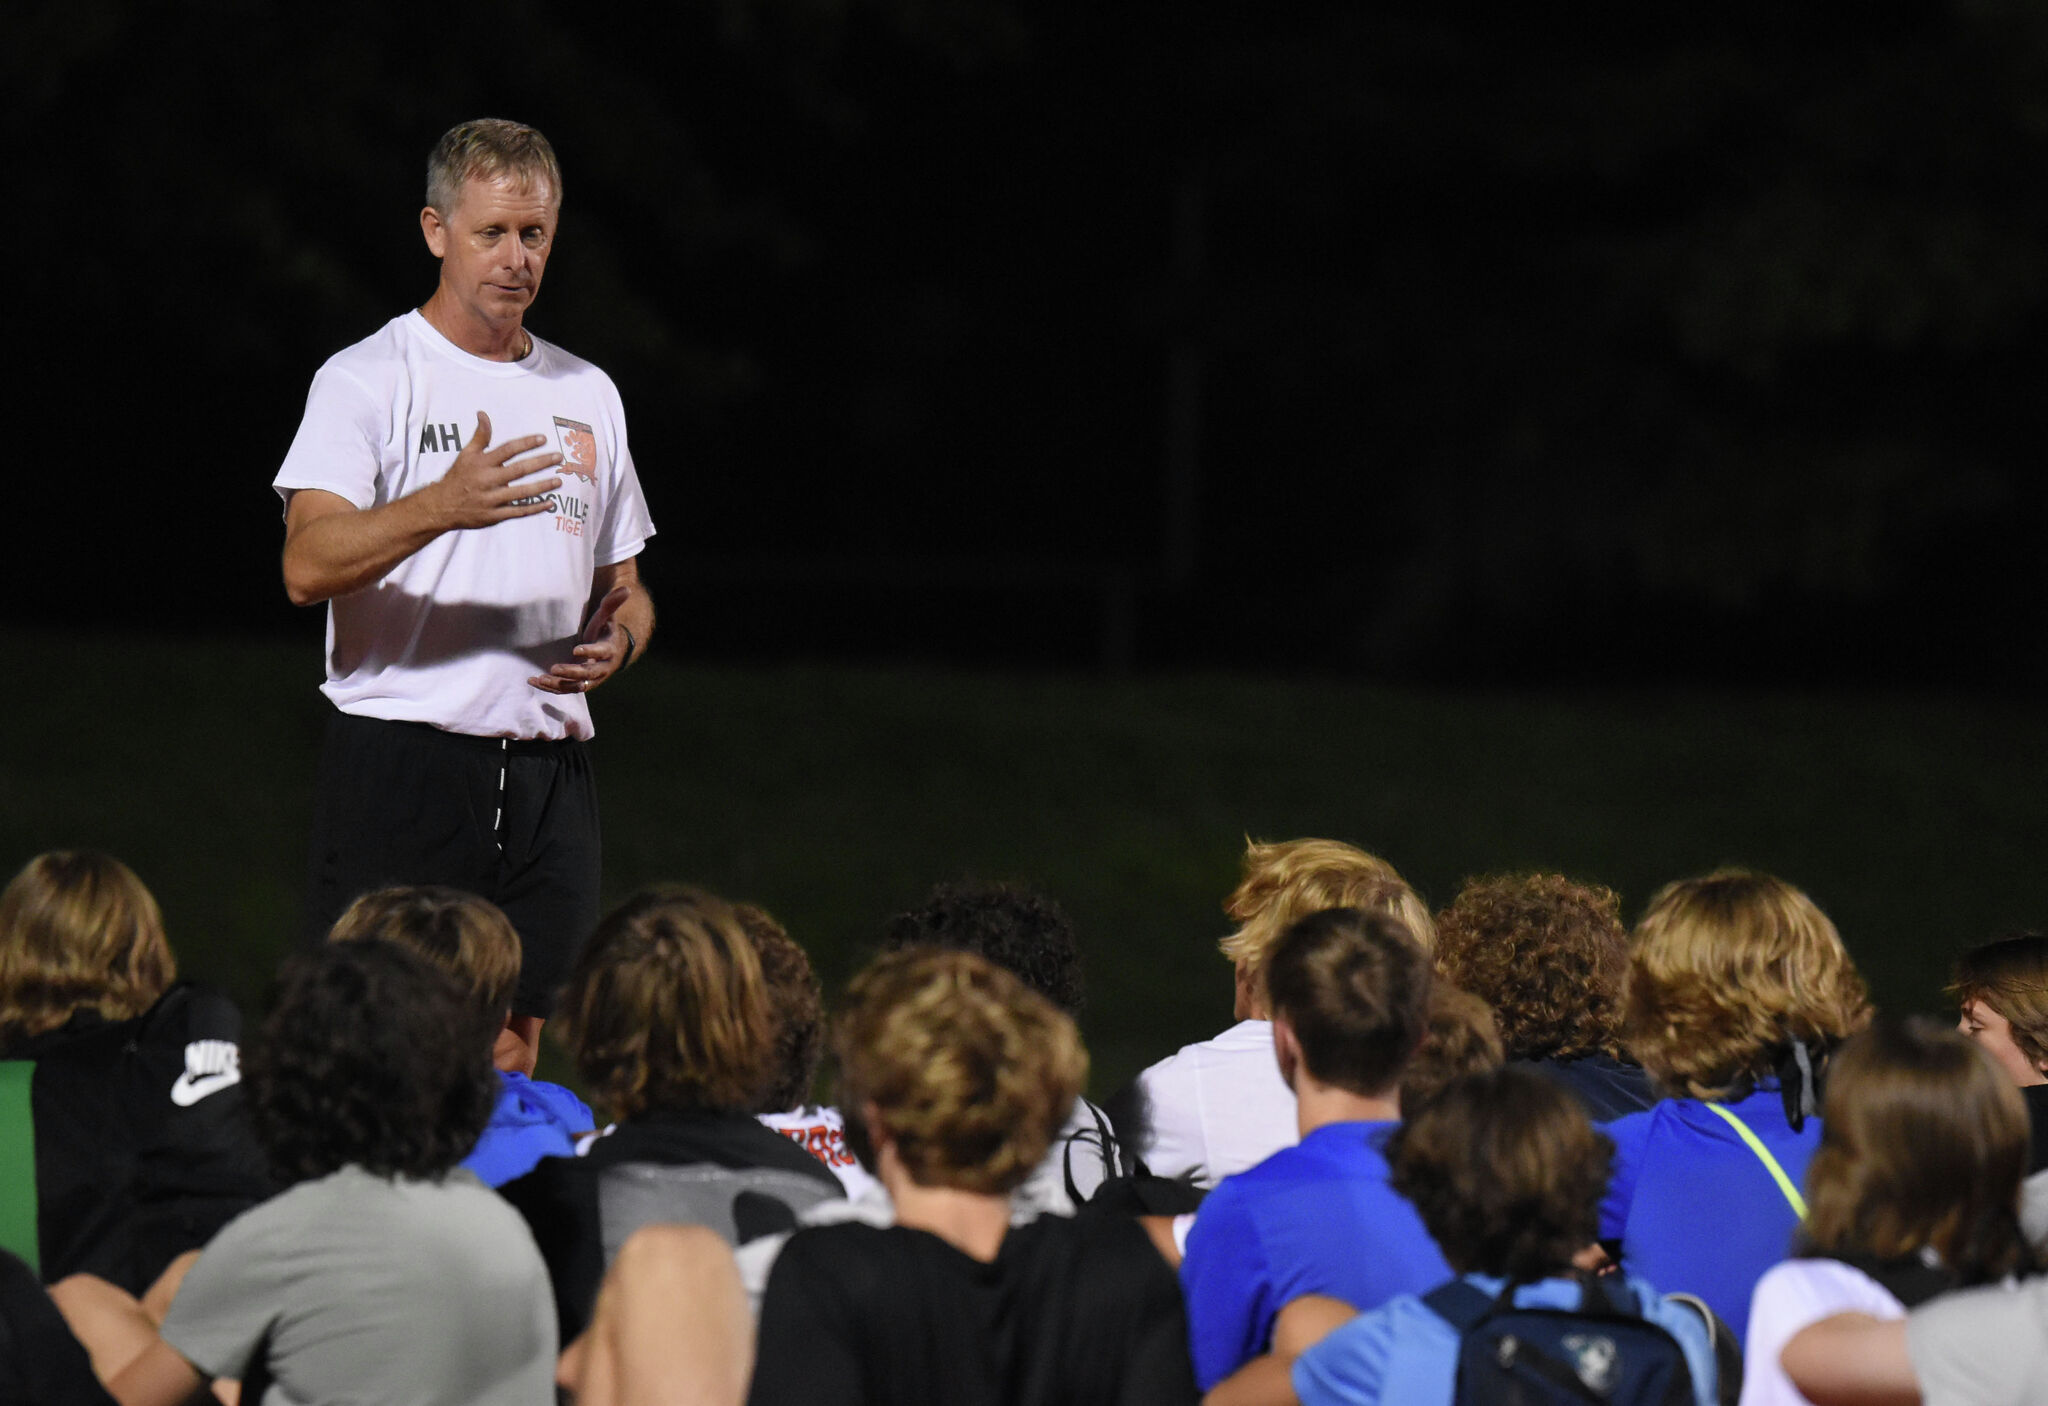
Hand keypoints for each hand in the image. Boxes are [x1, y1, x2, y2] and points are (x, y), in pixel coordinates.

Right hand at [424, 411, 563, 529]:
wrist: (442, 506)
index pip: (507, 450)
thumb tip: (483, 414)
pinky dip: (535, 508)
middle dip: (540, 463)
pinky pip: (518, 512)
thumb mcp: (466, 454)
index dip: (526, 443)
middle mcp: (487, 480)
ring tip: (559, 480)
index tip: (543, 439)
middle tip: (559, 457)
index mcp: (481, 463)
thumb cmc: (458, 477)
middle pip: (518, 470)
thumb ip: (480, 436)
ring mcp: (491, 499)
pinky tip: (550, 503)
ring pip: (521, 492)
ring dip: (542, 486)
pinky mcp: (494, 516)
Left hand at [530, 586, 631, 695]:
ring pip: (576, 686)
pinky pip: (565, 690)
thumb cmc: (603, 631)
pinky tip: (534, 681)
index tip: (576, 649)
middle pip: (588, 674)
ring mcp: (590, 679)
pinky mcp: (578, 685)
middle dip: (572, 672)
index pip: (601, 652)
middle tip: (554, 668)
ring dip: (559, 684)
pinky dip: (550, 687)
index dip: (590, 652)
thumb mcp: (606, 617)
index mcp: (609, 650)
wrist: (609, 653)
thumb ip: (611, 604)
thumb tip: (626, 588)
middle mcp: (602, 668)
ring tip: (541, 679)